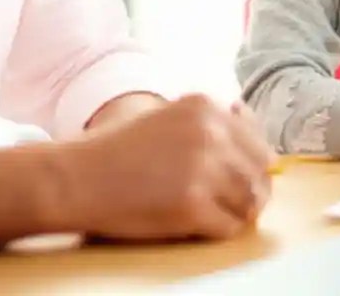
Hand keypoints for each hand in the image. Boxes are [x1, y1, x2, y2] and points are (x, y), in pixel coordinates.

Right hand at [63, 94, 274, 240]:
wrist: (78, 177)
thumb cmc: (119, 152)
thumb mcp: (166, 117)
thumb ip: (208, 124)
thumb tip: (256, 136)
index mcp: (206, 107)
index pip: (259, 143)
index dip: (252, 168)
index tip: (237, 179)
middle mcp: (210, 133)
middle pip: (261, 173)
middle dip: (251, 192)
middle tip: (228, 204)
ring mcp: (203, 169)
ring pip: (251, 202)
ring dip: (237, 213)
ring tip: (212, 214)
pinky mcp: (192, 205)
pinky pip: (229, 227)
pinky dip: (218, 231)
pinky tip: (196, 224)